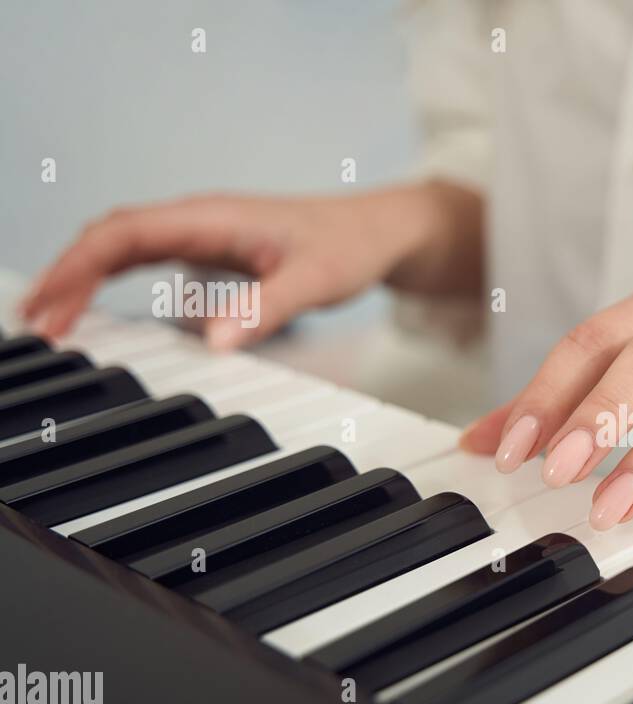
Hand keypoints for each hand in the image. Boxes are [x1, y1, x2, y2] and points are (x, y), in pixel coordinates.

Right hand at [19, 182, 479, 347]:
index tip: (51, 305)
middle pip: (110, 238)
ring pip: (123, 247)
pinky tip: (96, 307)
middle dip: (67, 276)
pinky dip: (112, 280)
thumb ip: (266, 307)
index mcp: (212, 217)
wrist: (379, 233)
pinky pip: (146, 258)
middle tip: (36, 325)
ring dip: (84, 278)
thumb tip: (214, 341)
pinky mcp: (212, 250)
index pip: (124, 233)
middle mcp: (199, 219)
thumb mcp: (315, 280)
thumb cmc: (350, 247)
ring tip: (51, 321)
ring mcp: (203, 233)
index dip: (79, 266)